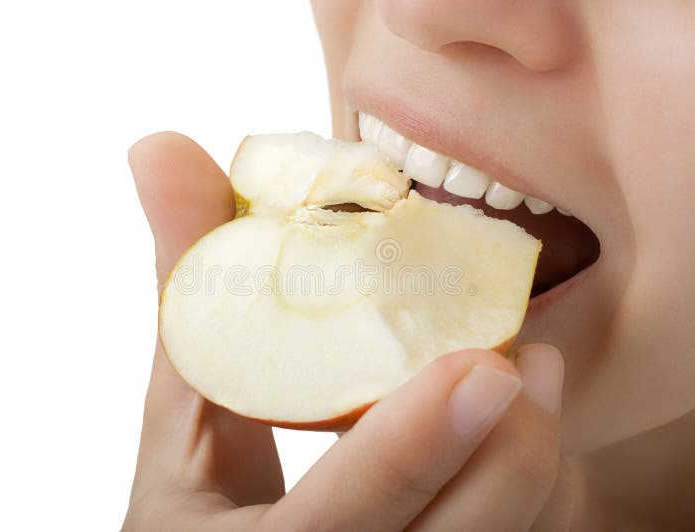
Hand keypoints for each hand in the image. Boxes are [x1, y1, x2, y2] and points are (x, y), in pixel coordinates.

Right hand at [122, 131, 573, 530]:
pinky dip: (513, 496)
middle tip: (533, 362)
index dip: (409, 452)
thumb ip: (185, 286)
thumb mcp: (181, 406)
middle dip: (507, 465)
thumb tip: (160, 146)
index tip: (484, 365)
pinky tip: (512, 430)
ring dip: (523, 476)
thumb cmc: (194, 498)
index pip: (333, 523)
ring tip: (535, 380)